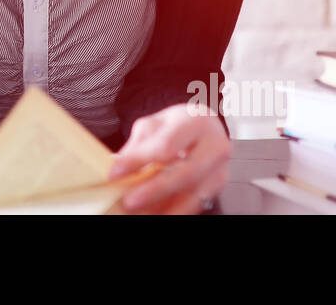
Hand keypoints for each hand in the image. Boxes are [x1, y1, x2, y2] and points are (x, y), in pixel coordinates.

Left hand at [106, 102, 230, 214]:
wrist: (206, 129)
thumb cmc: (177, 126)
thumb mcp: (154, 126)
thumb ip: (138, 146)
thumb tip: (117, 169)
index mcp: (197, 122)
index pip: (166, 145)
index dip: (139, 161)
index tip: (115, 173)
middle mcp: (215, 146)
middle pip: (186, 174)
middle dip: (155, 190)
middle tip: (129, 201)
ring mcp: (221, 168)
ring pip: (194, 196)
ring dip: (166, 209)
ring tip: (141, 213)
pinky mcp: (218, 187)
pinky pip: (196, 204)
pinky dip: (175, 211)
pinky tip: (155, 213)